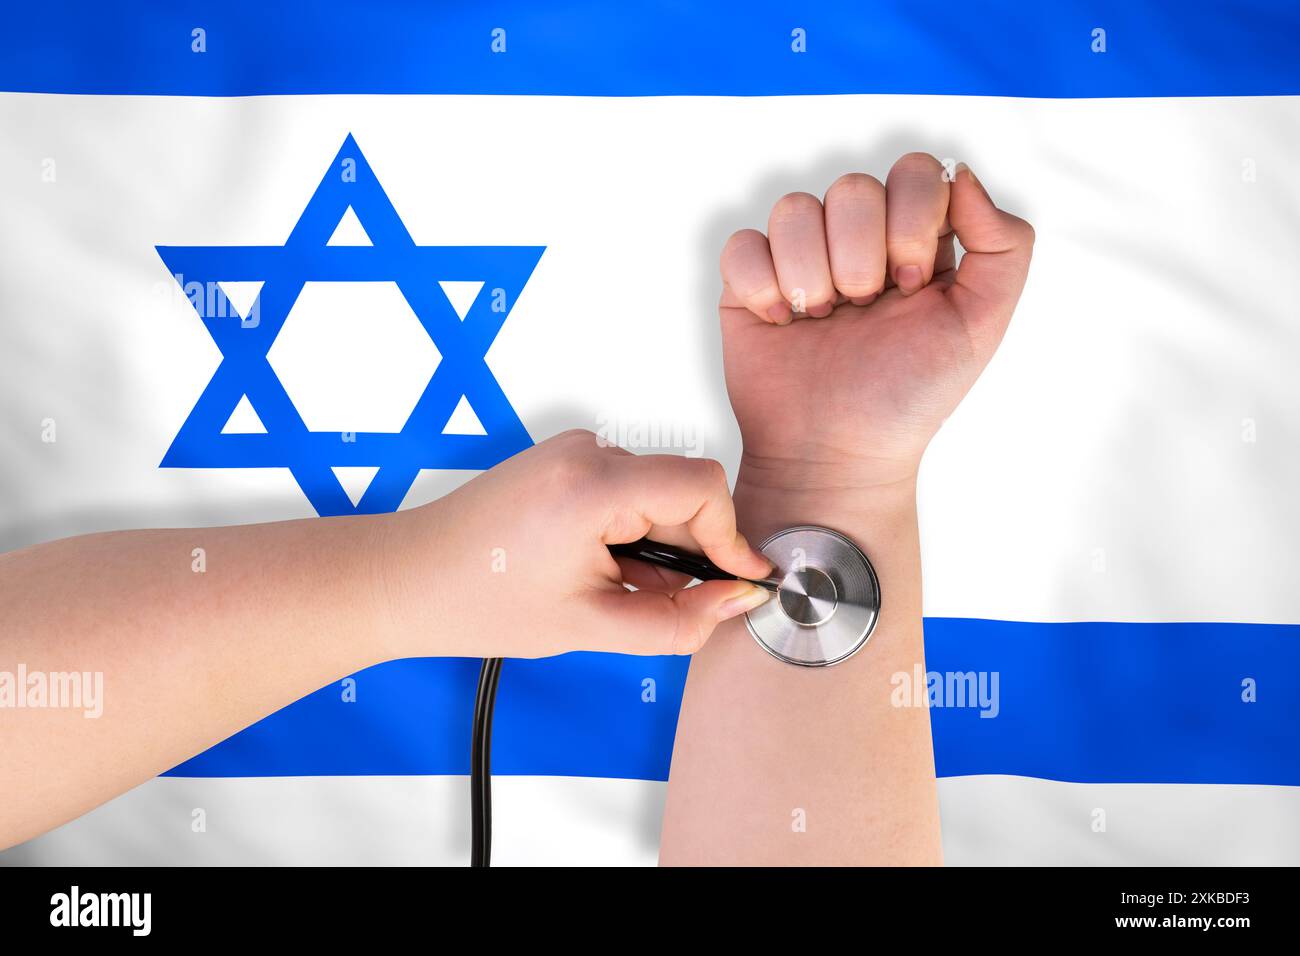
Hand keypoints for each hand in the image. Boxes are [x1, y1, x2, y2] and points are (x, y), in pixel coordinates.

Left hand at [381, 430, 772, 658]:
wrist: (408, 580)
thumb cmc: (476, 599)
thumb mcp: (590, 626)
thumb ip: (676, 620)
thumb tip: (733, 601)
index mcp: (591, 485)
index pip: (702, 485)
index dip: (731, 536)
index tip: (739, 579)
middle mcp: (584, 452)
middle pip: (681, 490)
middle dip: (690, 550)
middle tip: (674, 604)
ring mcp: (570, 451)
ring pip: (655, 492)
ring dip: (657, 545)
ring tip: (619, 592)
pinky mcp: (561, 460)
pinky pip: (625, 489)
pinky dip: (630, 532)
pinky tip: (603, 571)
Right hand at [718, 154, 1033, 497]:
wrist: (837, 453)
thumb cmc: (906, 398)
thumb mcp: (982, 325)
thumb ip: (1004, 245)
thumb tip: (960, 177)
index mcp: (915, 240)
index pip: (913, 174)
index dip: (911, 222)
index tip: (912, 286)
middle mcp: (858, 242)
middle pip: (852, 188)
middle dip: (861, 257)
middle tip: (865, 310)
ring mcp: (801, 259)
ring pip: (795, 209)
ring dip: (812, 275)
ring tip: (824, 322)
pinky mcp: (750, 284)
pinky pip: (744, 245)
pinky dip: (763, 287)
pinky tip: (783, 323)